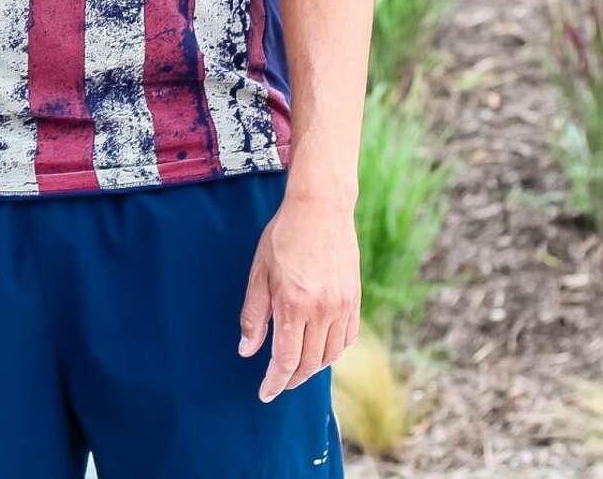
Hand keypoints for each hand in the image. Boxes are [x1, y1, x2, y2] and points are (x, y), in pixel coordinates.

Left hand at [238, 191, 360, 402]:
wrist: (320, 209)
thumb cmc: (283, 237)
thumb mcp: (259, 273)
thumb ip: (254, 315)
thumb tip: (247, 350)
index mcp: (294, 305)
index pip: (286, 359)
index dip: (275, 381)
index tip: (265, 393)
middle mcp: (323, 311)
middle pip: (310, 363)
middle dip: (292, 379)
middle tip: (278, 384)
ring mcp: (343, 306)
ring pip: (330, 355)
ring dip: (312, 368)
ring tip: (296, 368)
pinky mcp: (354, 299)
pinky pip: (347, 338)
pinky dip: (333, 351)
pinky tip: (320, 350)